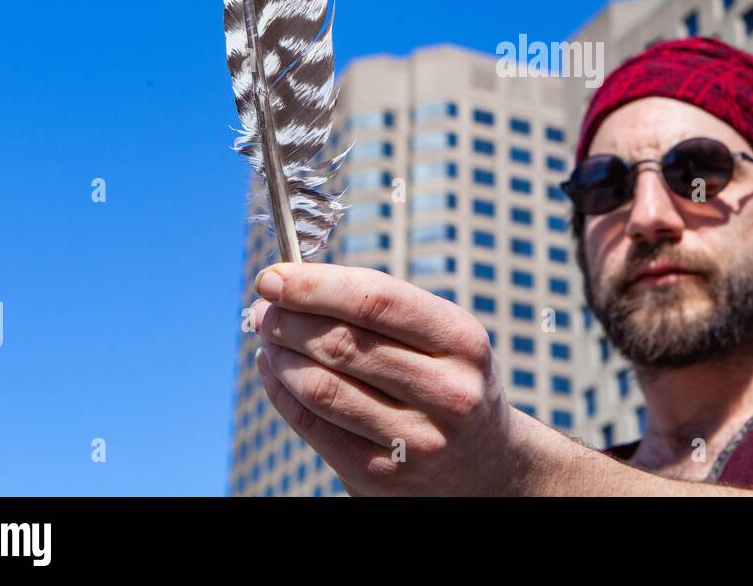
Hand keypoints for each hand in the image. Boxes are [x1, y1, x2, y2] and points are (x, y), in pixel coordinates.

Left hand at [249, 262, 541, 495]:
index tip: (274, 275)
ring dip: (280, 356)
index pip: (376, 300)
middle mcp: (446, 392)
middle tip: (264, 307)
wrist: (487, 466)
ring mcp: (415, 440)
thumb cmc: (450, 382)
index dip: (315, 284)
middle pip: (342, 344)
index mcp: (462, 341)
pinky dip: (283, 394)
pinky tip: (276, 373)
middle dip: (288, 319)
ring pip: (322, 388)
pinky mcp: (382, 477)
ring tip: (268, 338)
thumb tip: (294, 285)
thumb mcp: (444, 339)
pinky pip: (314, 428)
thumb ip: (383, 311)